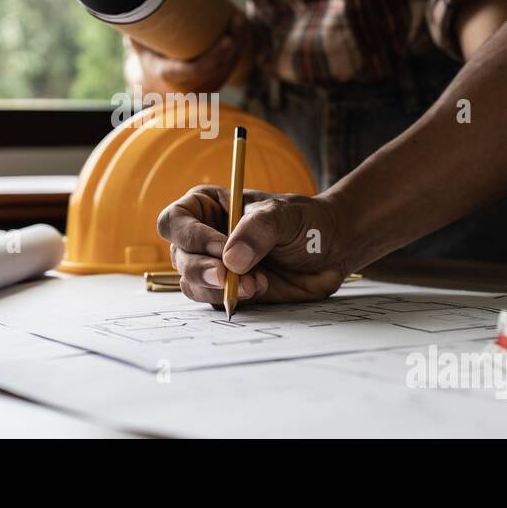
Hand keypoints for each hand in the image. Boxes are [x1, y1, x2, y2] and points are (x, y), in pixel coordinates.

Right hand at [132, 13, 249, 94]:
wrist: (150, 84)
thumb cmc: (145, 56)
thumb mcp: (140, 41)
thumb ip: (139, 22)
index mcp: (168, 76)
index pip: (197, 70)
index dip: (215, 56)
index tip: (228, 39)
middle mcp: (187, 89)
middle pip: (218, 68)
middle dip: (234, 43)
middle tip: (237, 18)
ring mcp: (202, 91)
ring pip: (227, 69)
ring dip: (240, 46)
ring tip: (241, 20)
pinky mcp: (212, 88)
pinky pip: (229, 70)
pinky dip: (238, 52)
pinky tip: (244, 34)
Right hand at [157, 186, 348, 305]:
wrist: (331, 251)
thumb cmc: (304, 221)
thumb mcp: (284, 215)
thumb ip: (258, 230)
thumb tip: (231, 259)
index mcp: (207, 207)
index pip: (174, 221)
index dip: (191, 236)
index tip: (221, 248)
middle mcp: (203, 237)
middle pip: (179, 256)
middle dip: (204, 269)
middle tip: (230, 275)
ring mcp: (213, 265)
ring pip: (191, 283)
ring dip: (218, 288)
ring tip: (257, 282)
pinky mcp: (227, 290)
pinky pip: (212, 300)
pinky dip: (230, 299)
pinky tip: (259, 288)